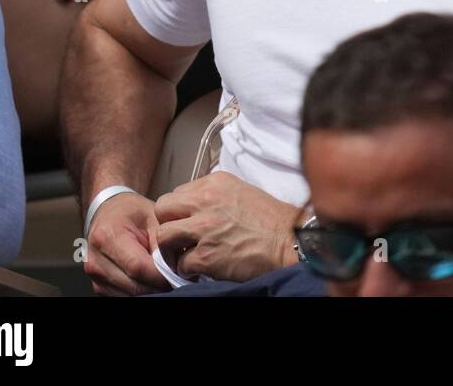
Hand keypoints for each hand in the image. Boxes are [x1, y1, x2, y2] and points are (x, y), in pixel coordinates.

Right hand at [84, 191, 170, 295]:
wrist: (111, 213)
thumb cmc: (134, 212)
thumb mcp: (154, 217)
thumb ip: (164, 242)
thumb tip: (176, 269)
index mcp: (107, 236)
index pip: (138, 267)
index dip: (161, 275)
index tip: (179, 272)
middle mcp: (95, 259)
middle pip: (134, 285)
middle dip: (159, 285)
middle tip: (177, 276)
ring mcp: (95, 276)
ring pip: (131, 295)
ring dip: (151, 289)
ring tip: (164, 274)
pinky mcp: (98, 286)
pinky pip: (125, 296)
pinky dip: (142, 290)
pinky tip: (151, 277)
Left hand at [153, 171, 299, 282]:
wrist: (290, 242)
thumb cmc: (272, 220)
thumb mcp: (242, 192)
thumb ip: (215, 196)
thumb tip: (196, 209)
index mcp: (215, 183)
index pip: (178, 193)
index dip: (179, 211)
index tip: (187, 222)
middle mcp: (205, 201)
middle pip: (163, 209)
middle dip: (167, 225)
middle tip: (178, 238)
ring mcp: (203, 228)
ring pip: (163, 237)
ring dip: (170, 250)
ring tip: (183, 256)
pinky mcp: (205, 255)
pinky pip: (180, 264)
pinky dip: (187, 269)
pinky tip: (200, 269)